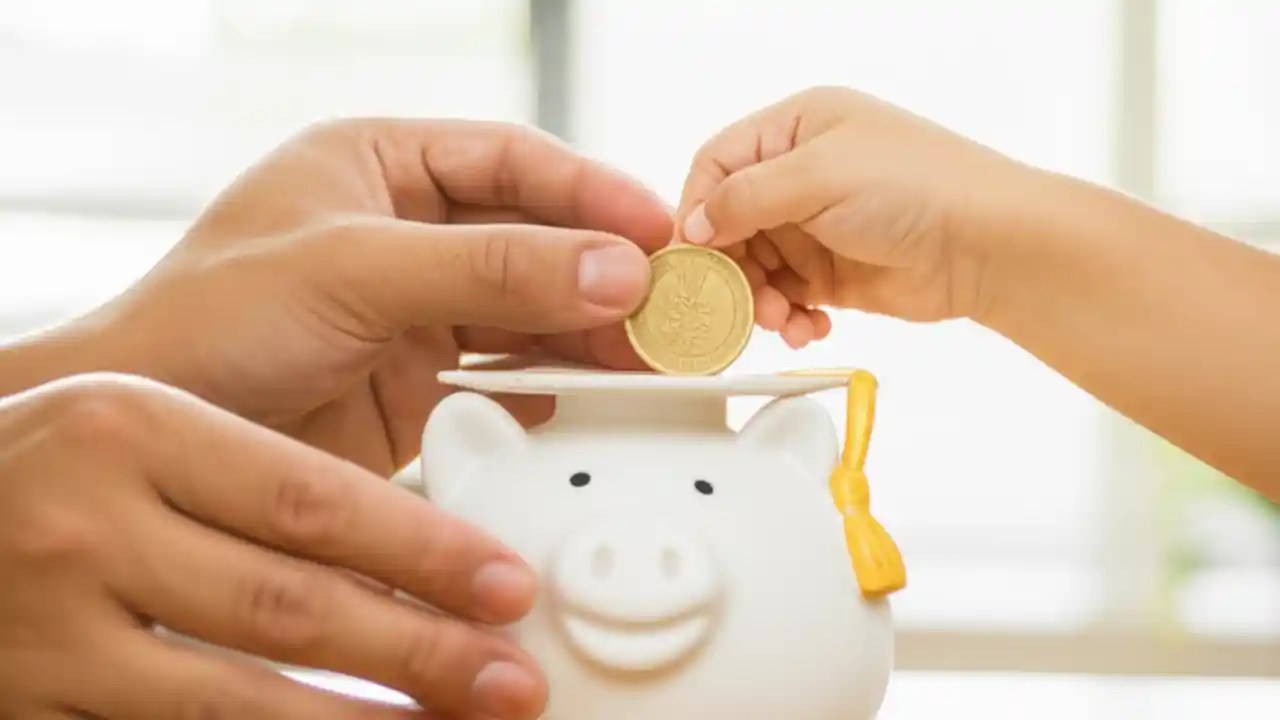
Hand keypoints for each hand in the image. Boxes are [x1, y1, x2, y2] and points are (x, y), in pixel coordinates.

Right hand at [0, 373, 546, 718]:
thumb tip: (420, 539)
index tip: (506, 586)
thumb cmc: (52, 461)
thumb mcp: (144, 425)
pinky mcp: (28, 712)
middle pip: (289, 605)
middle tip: (510, 679)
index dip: (423, 551)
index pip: (309, 500)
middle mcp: (83, 528)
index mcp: (129, 428)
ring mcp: (46, 633)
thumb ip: (264, 470)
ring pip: (235, 701)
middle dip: (419, 652)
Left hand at [52, 119, 672, 473]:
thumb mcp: (354, 268)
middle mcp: (404, 235)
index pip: (510, 160)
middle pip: (534, 239)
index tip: (660, 227)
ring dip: (589, 332)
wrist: (157, 450)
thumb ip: (488, 266)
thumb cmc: (209, 322)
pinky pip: (507, 375)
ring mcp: (413, 312)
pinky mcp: (417, 386)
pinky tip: (586, 398)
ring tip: (647, 356)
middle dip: (603, 271)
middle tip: (671, 304)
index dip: (591, 190)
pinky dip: (551, 387)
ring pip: (528, 310)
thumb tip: (616, 265)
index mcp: (379, 165)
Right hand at [674, 86, 1031, 346]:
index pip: (718, 164)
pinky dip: (788, 317)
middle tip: (734, 298)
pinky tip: (806, 327)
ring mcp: (817, 225)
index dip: (698, 209)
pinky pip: (787, 298)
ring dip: (758, 300)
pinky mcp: (833, 272)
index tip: (693, 253)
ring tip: (779, 319)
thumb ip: (746, 197)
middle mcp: (802, 174)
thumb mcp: (819, 175)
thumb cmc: (921, 188)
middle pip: (730, 223)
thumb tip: (695, 224)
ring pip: (755, 268)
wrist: (989, 246)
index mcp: (797, 128)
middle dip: (730, 266)